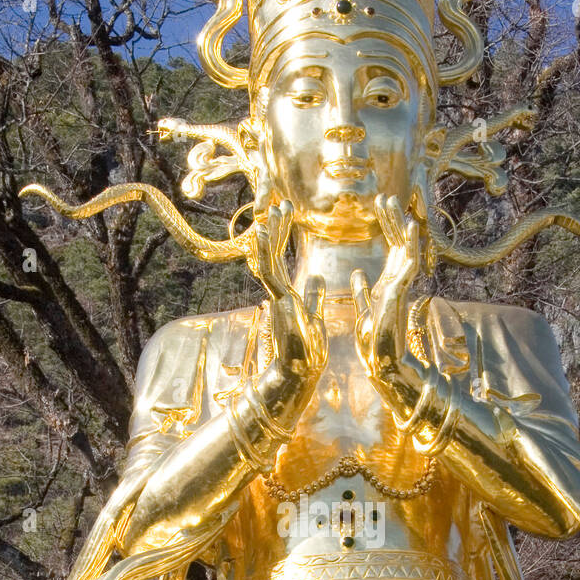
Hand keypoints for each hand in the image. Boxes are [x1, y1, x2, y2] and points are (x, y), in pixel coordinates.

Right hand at [250, 201, 325, 398]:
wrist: (300, 375)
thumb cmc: (306, 351)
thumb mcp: (314, 316)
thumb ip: (313, 297)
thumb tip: (315, 277)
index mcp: (288, 295)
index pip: (283, 258)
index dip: (283, 234)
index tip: (286, 210)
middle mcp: (280, 296)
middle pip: (274, 256)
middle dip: (276, 230)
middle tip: (279, 204)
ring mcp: (278, 303)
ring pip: (269, 265)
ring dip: (270, 241)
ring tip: (269, 217)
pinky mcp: (281, 310)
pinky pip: (272, 281)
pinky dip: (268, 259)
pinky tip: (264, 237)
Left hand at [351, 195, 420, 384]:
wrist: (382, 365)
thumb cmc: (374, 343)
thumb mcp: (363, 310)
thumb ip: (363, 293)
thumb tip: (359, 273)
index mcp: (387, 284)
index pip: (390, 250)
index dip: (386, 226)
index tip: (380, 204)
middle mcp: (397, 283)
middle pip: (398, 245)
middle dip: (392, 221)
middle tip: (385, 197)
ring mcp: (400, 288)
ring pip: (404, 250)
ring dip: (398, 227)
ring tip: (392, 204)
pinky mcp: (400, 295)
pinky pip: (408, 266)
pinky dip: (410, 246)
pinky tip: (410, 227)